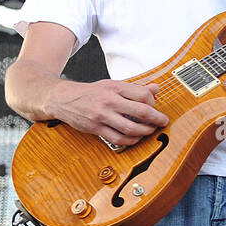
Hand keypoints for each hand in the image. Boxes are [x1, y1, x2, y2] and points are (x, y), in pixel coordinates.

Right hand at [46, 79, 167, 145]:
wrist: (62, 98)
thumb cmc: (90, 92)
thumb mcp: (112, 84)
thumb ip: (134, 88)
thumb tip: (156, 89)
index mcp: (115, 87)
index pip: (143, 94)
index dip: (154, 102)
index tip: (155, 106)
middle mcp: (109, 100)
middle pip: (141, 111)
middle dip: (157, 119)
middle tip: (163, 122)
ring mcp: (102, 115)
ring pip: (131, 128)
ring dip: (145, 132)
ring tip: (150, 131)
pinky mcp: (95, 128)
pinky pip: (118, 138)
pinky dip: (130, 140)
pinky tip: (135, 138)